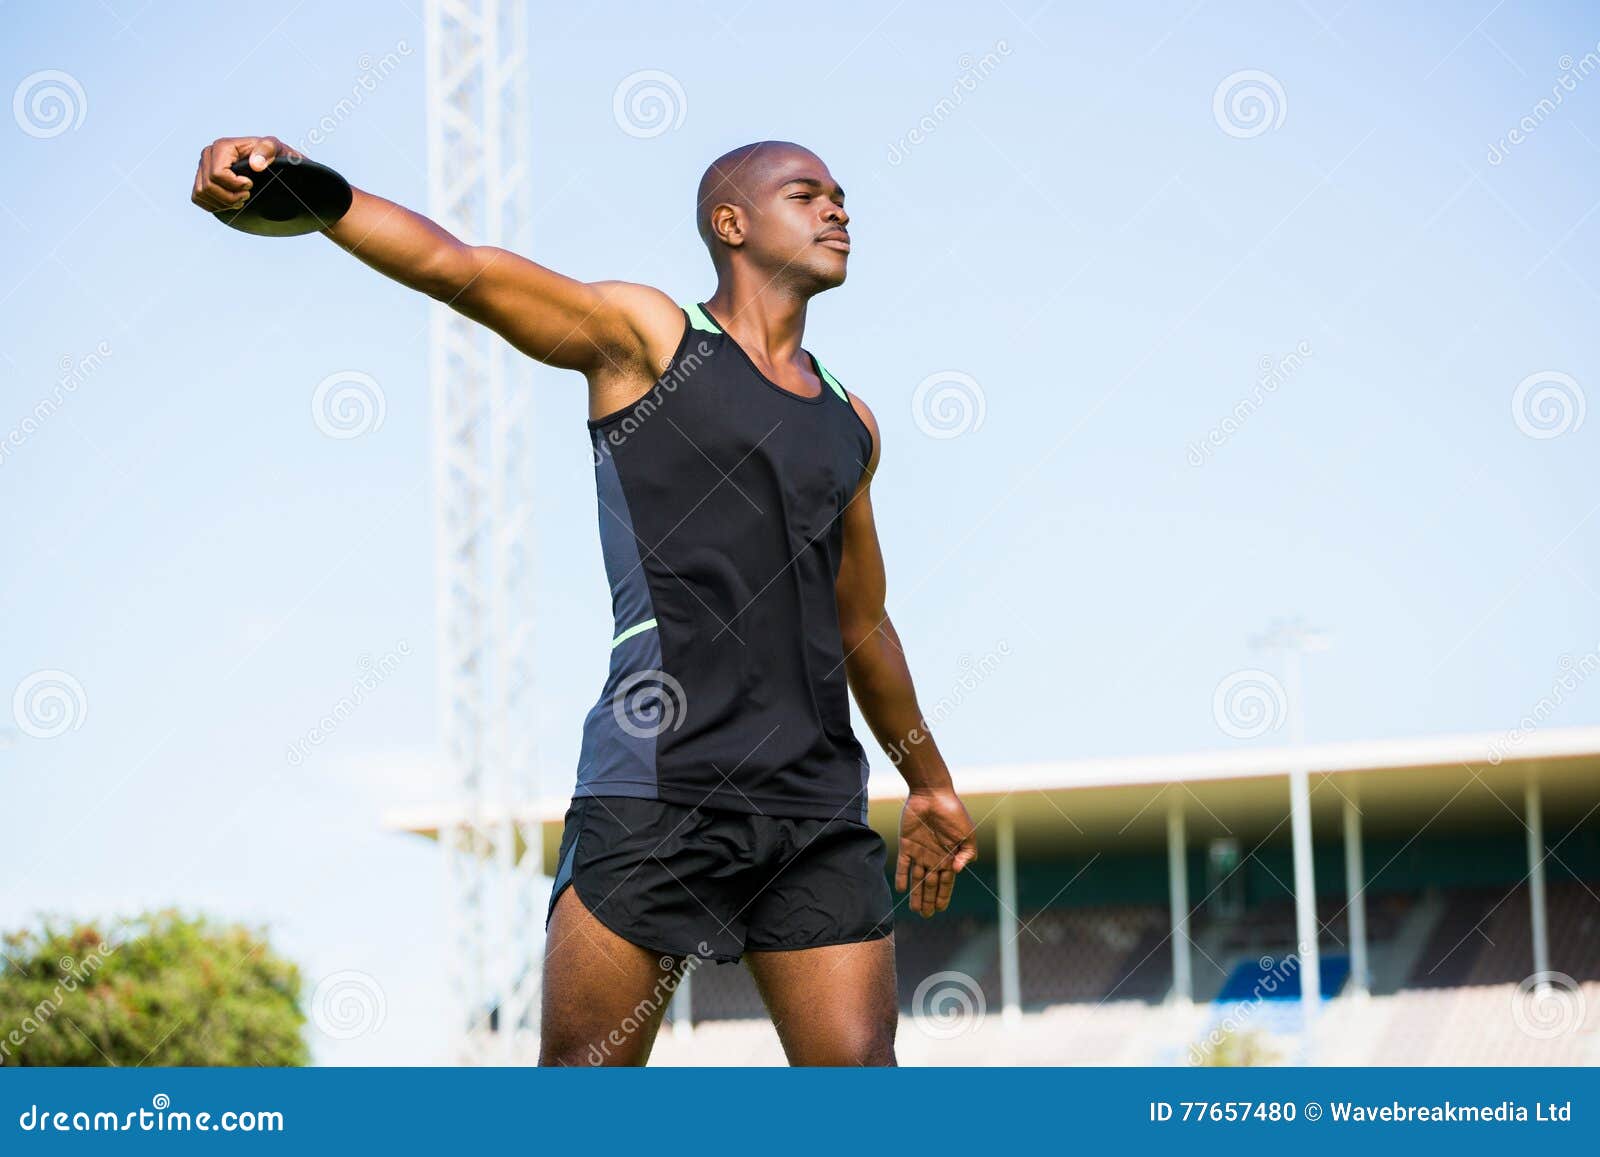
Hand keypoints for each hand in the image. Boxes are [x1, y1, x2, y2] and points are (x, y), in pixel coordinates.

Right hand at [190, 136, 302, 212]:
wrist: (271, 166)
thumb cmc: (273, 156)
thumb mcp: (276, 149)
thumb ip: (268, 150)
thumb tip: (256, 164)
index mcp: (222, 146)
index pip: (217, 174)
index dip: (234, 186)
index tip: (251, 184)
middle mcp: (208, 154)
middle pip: (208, 186)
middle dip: (230, 197)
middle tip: (247, 195)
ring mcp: (203, 167)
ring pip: (201, 193)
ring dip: (223, 202)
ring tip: (240, 199)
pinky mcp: (201, 179)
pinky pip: (198, 197)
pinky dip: (214, 205)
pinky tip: (230, 202)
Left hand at [895, 788, 976, 916]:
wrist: (932, 794)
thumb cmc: (953, 812)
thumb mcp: (967, 833)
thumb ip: (967, 853)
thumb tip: (958, 872)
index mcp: (949, 856)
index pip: (946, 882)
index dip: (943, 896)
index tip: (940, 909)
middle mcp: (934, 857)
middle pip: (930, 884)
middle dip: (928, 900)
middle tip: (926, 915)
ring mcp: (920, 852)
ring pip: (917, 878)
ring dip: (916, 894)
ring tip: (915, 910)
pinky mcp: (906, 844)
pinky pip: (903, 865)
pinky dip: (902, 877)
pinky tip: (902, 889)